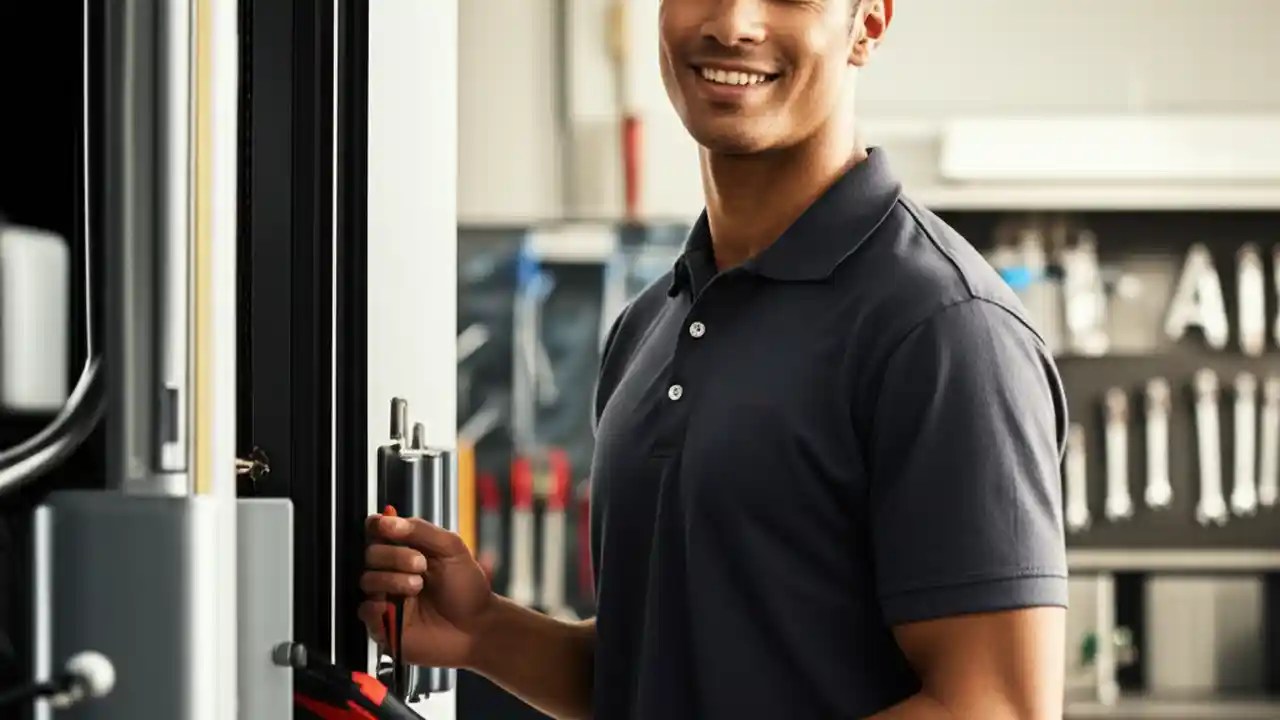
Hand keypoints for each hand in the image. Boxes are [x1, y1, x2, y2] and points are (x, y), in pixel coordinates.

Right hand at [359, 513, 495, 667]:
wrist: (477, 627)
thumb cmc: (467, 588)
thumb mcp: (452, 549)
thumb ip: (421, 530)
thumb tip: (387, 519)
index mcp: (406, 550)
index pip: (376, 530)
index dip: (377, 526)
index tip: (386, 528)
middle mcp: (392, 572)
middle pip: (370, 553)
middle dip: (394, 556)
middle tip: (421, 565)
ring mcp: (386, 597)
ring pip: (367, 580)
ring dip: (392, 580)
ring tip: (417, 587)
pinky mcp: (383, 625)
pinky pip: (364, 610)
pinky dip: (377, 606)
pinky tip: (395, 605)